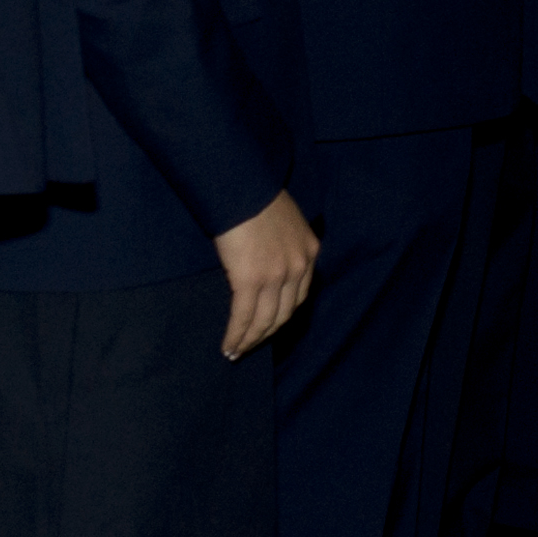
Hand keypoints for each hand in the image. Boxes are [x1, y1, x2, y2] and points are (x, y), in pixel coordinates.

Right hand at [214, 188, 320, 357]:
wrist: (240, 185)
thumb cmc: (254, 194)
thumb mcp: (284, 218)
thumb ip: (282, 242)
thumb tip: (266, 257)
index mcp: (308, 251)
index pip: (298, 296)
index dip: (282, 316)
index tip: (268, 327)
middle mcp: (298, 267)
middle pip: (283, 314)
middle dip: (266, 334)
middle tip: (250, 346)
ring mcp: (276, 276)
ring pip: (264, 321)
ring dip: (250, 341)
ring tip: (236, 352)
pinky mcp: (251, 280)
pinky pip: (243, 317)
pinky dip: (236, 336)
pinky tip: (228, 346)